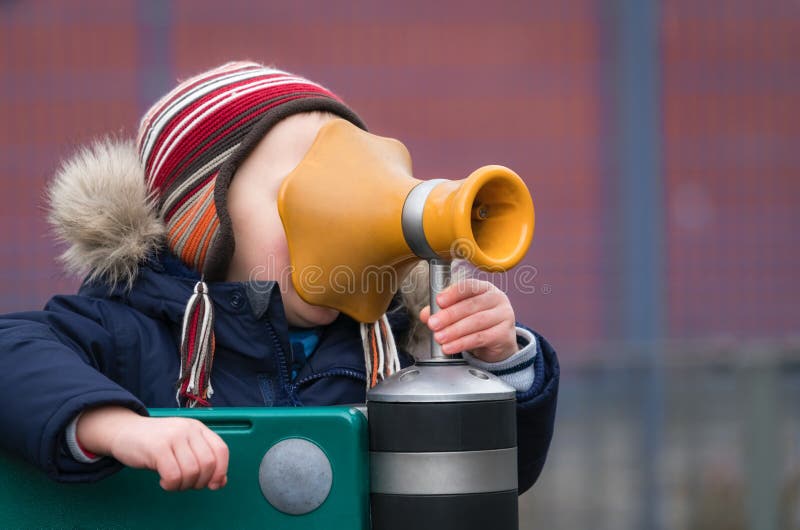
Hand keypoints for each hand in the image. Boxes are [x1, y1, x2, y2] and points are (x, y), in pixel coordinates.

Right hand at [77, 406, 228, 490]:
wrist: (124, 430)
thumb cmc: (156, 443)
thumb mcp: (183, 446)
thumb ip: (201, 460)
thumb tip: (221, 482)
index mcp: (198, 428)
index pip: (221, 450)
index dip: (221, 471)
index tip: (212, 485)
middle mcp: (189, 429)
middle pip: (208, 463)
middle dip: (200, 482)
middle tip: (186, 484)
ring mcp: (173, 437)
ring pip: (191, 471)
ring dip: (183, 485)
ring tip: (173, 482)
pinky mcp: (157, 447)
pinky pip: (173, 475)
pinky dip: (170, 485)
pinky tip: (163, 481)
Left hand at [420, 278, 517, 362]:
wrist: (498, 342)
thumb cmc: (477, 322)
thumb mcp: (460, 313)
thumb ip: (442, 311)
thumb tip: (425, 314)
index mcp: (484, 288)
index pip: (469, 286)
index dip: (453, 293)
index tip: (438, 301)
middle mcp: (497, 298)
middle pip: (471, 305)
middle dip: (449, 315)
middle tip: (433, 324)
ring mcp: (504, 315)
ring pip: (476, 322)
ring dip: (454, 331)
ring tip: (439, 337)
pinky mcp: (505, 334)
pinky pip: (481, 338)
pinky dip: (462, 343)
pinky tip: (450, 347)